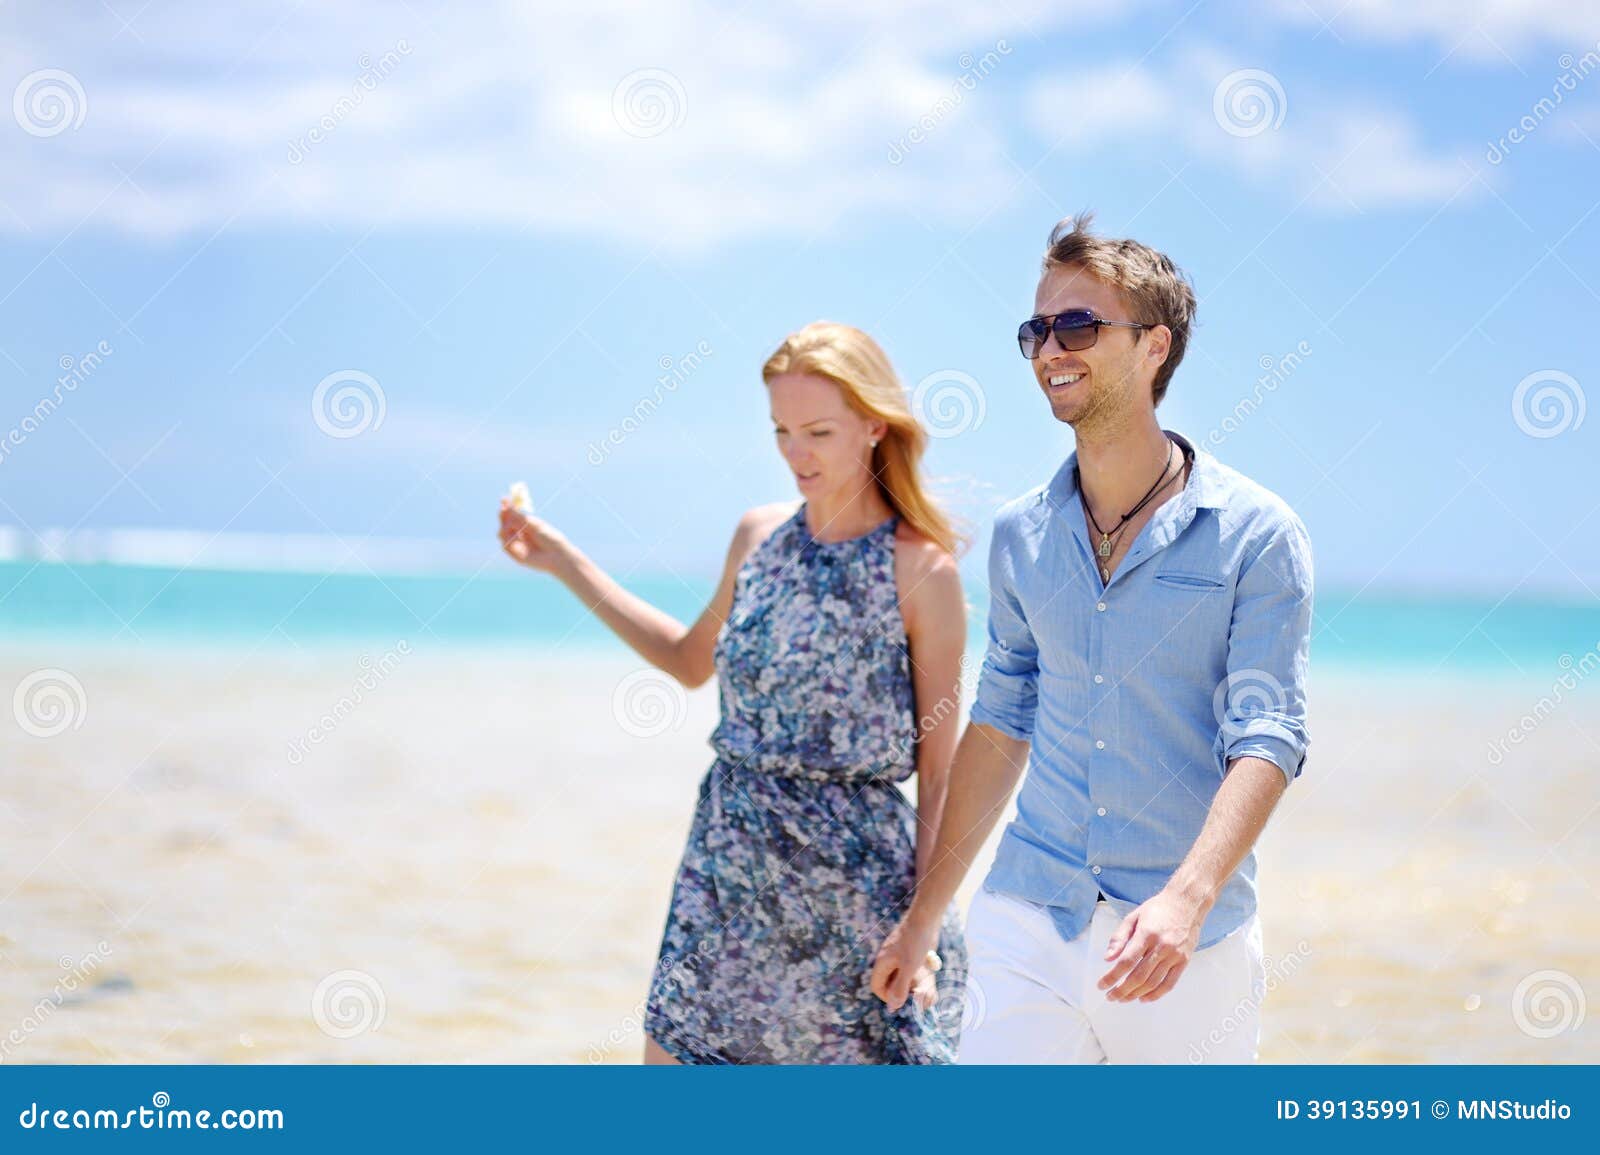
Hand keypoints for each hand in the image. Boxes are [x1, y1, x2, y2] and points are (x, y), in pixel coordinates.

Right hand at [498, 498, 573, 574]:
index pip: (512, 515)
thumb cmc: (549, 538)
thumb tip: (506, 505)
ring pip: (502, 534)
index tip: (503, 500)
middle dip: (502, 516)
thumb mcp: (533, 524)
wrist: (556, 555)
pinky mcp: (515, 555)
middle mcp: (520, 534)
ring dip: (505, 528)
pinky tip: (518, 541)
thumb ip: (518, 517)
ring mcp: (517, 544)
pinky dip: (509, 541)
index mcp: (526, 525)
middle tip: (503, 510)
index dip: (506, 508)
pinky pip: (505, 546)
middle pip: (504, 523)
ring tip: (515, 528)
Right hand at [870, 914, 939, 1011]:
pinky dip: (918, 971)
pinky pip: (910, 966)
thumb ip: (900, 987)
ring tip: (925, 982)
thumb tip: (892, 1007)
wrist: (925, 918)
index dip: (887, 997)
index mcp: (882, 963)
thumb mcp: (908, 967)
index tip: (902, 1000)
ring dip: (912, 981)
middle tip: (916, 992)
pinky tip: (928, 967)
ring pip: (901, 975)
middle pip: (889, 982)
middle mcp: (888, 960)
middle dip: (901, 990)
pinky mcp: (908, 951)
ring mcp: (898, 955)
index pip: (877, 987)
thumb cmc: (915, 942)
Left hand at [1097, 888, 1206, 1002]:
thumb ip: (1119, 938)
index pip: (1126, 961)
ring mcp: (1174, 956)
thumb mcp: (1133, 916)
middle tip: (1110, 996)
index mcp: (1146, 934)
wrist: (1187, 904)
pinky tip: (1143, 998)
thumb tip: (1107, 958)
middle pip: (1139, 976)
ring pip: (1153, 983)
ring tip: (1123, 999)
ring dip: (1136, 994)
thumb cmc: (1158, 909)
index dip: (1112, 976)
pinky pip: (1169, 984)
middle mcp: (1161, 946)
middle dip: (1122, 990)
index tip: (1101, 985)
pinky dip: (1156, 995)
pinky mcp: (1184, 961)